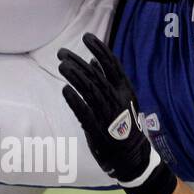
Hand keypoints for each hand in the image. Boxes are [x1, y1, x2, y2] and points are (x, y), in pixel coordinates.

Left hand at [57, 33, 175, 193]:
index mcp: (125, 91)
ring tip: (62, 66)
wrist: (132, 156)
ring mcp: (108, 115)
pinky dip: (75, 101)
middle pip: (96, 76)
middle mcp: (117, 100)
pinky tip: (65, 90)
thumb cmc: (123, 126)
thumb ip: (107, 80)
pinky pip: (85, 113)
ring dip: (75, 77)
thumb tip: (93, 60)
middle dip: (78, 62)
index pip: (113, 65)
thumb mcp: (121, 99)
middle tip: (62, 53)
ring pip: (90, 91)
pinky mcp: (98, 130)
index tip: (87, 37)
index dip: (100, 49)